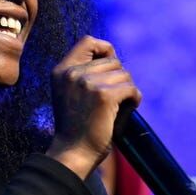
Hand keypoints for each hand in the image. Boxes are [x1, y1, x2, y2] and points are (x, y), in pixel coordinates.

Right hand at [46, 36, 141, 179]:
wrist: (73, 153)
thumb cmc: (76, 127)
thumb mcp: (71, 94)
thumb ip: (84, 74)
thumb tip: (114, 57)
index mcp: (61, 71)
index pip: (88, 41)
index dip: (105, 49)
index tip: (111, 66)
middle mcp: (72, 73)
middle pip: (112, 60)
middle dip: (119, 78)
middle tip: (116, 98)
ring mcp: (87, 82)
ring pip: (124, 74)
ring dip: (127, 90)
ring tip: (119, 106)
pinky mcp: (103, 95)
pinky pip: (130, 89)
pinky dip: (134, 99)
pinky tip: (128, 108)